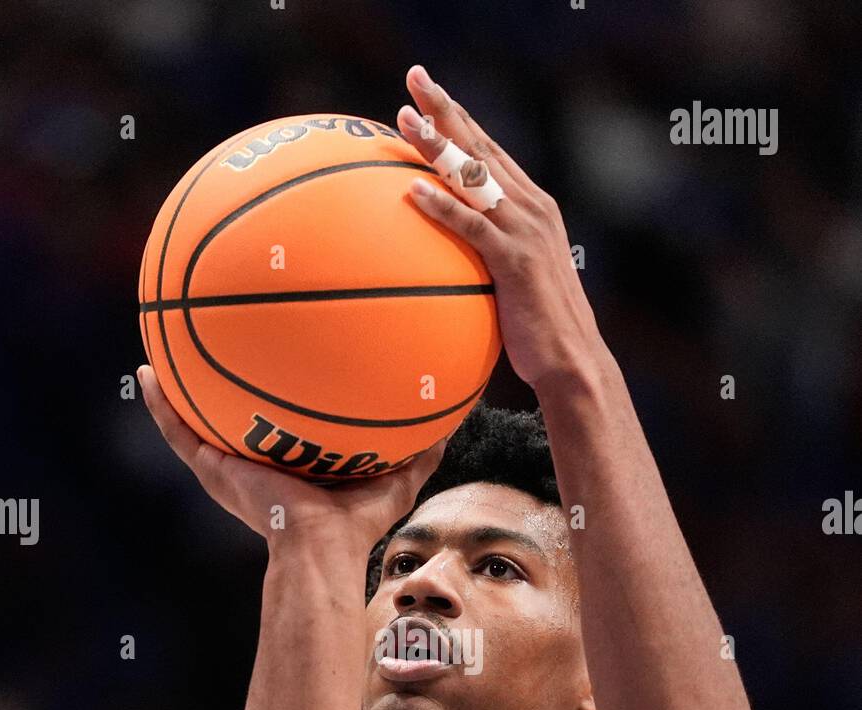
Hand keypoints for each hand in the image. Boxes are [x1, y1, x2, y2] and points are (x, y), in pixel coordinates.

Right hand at [137, 365, 447, 552]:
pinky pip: (177, 432)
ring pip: (195, 419)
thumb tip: (459, 410)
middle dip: (224, 380)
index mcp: (293, 461)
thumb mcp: (397, 477)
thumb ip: (425, 446)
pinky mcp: (212, 469)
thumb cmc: (356, 526)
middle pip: (234, 412)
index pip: (281, 420)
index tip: (277, 353)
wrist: (319, 549)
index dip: (277, 391)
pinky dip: (159, 405)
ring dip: (178, 385)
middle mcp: (256, 461)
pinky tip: (146, 372)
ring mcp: (229, 465)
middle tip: (218, 336)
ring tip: (162, 343)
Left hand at [397, 65, 602, 389]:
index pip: (491, 153)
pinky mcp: (517, 261)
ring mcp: (527, 232)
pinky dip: (442, 206)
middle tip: (415, 77)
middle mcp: (533, 209)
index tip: (430, 92)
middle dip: (447, 110)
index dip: (461, 119)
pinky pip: (472, 226)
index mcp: (534, 208)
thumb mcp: (516, 282)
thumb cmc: (541, 331)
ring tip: (405, 119)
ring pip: (475, 178)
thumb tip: (456, 258)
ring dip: (438, 146)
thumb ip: (492, 256)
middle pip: (482, 148)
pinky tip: (412, 191)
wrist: (573, 361)